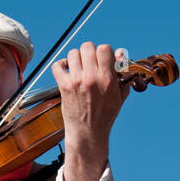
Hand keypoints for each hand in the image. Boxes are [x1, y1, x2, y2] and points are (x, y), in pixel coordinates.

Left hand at [53, 42, 129, 165]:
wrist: (88, 133)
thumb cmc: (105, 115)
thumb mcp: (120, 95)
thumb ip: (122, 72)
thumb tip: (119, 53)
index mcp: (107, 79)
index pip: (104, 49)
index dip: (104, 52)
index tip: (103, 60)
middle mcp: (91, 78)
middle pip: (88, 47)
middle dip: (90, 52)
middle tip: (91, 63)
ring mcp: (76, 82)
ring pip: (73, 53)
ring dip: (77, 58)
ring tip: (80, 67)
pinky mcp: (64, 87)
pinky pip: (58, 66)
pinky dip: (61, 65)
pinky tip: (67, 70)